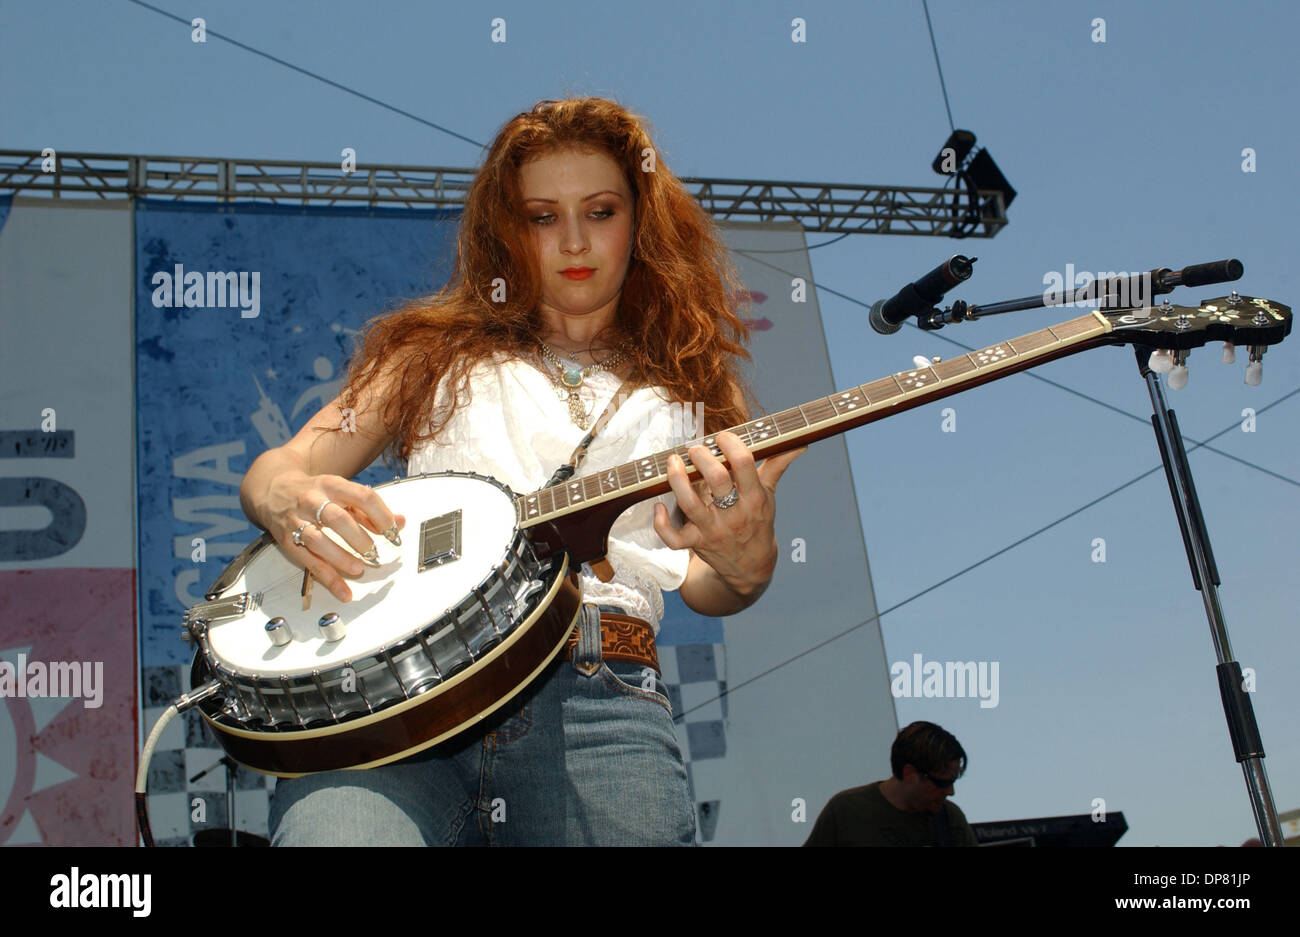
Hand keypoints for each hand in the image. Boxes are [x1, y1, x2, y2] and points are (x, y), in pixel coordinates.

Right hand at [262, 471, 404, 601]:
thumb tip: (399, 522)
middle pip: (337, 519)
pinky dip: (328, 579)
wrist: (274, 490)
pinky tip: (343, 591)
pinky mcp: (288, 541)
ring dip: (341, 558)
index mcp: (332, 485)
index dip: (382, 515)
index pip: (362, 496)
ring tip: (358, 569)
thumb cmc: (314, 492)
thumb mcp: (342, 492)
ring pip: (318, 540)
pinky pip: (309, 562)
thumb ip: (369, 509)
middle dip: (359, 538)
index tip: (394, 532)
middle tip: (374, 553)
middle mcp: (313, 500)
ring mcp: (298, 521)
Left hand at [652, 431, 805, 599]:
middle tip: (695, 449)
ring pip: (690, 504)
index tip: (722, 437)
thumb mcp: (769, 495)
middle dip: (703, 458)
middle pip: (717, 480)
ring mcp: (713, 530)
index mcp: (754, 498)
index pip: (745, 464)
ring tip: (673, 462)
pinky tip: (658, 505)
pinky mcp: (696, 543)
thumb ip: (777, 465)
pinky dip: (661, 523)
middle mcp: (734, 515)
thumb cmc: (757, 523)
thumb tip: (798, 442)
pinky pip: (673, 538)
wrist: (750, 567)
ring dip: (677, 480)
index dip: (731, 444)